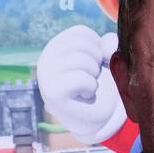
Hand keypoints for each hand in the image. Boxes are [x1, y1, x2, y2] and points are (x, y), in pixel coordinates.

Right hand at [36, 26, 126, 143]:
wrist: (96, 120)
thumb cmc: (100, 87)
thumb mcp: (105, 60)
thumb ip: (108, 45)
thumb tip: (107, 48)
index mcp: (55, 47)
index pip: (82, 33)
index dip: (98, 49)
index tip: (95, 66)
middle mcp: (45, 59)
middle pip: (82, 44)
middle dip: (97, 62)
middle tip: (92, 79)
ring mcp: (46, 76)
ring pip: (82, 60)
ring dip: (94, 76)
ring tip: (89, 88)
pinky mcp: (52, 93)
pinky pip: (82, 78)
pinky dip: (91, 87)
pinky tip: (86, 96)